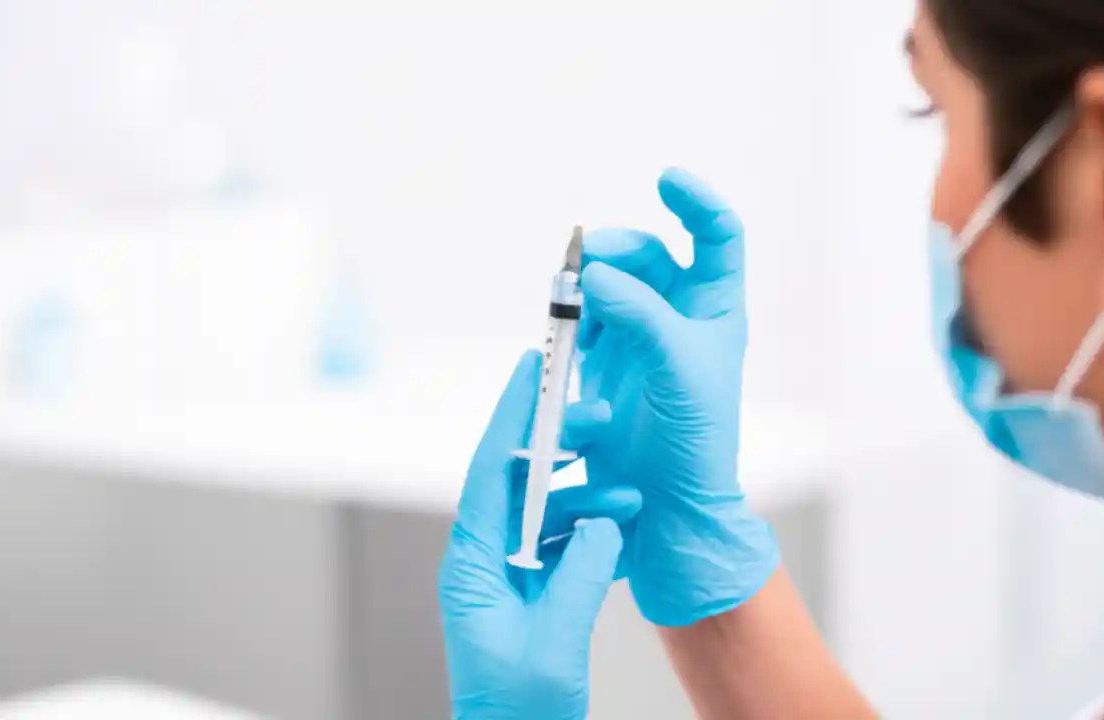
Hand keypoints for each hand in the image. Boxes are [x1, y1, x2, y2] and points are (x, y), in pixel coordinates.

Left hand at [439, 351, 640, 719]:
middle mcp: (483, 560)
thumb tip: (604, 525)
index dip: (512, 417)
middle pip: (519, 481)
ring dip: (589, 497)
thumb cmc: (519, 710)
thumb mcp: (553, 642)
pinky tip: (622, 528)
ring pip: (547, 511)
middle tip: (601, 420)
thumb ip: (581, 577)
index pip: (490, 472)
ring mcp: (505, 575)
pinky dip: (592, 530)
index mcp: (472, 564)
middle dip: (561, 448)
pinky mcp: (529, 591)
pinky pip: (560, 543)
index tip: (531, 370)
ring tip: (631, 496)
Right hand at [572, 168, 780, 627]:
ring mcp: (642, 340)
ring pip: (611, 284)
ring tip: (568, 294)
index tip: (664, 179)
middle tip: (583, 261)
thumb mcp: (676, 366)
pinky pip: (585, 320)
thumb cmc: (694, 441)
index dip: (696, 202)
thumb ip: (638, 313)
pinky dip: (572, 313)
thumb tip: (592, 273)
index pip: (717, 236)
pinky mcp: (606, 366)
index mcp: (717, 310)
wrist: (666, 508)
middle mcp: (682, 318)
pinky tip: (566, 325)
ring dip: (588, 279)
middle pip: (649, 254)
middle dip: (616, 246)